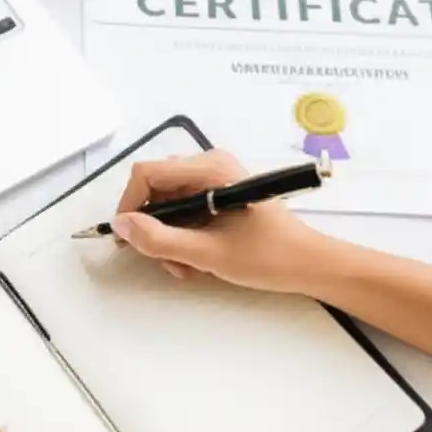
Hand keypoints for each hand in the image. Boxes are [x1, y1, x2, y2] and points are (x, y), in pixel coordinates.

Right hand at [110, 150, 326, 293]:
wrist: (310, 264)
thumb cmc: (268, 257)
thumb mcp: (207, 254)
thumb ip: (159, 239)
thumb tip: (121, 225)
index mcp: (210, 169)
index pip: (147, 174)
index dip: (129, 205)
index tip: (128, 238)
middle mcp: (210, 165)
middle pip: (156, 189)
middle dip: (153, 227)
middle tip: (165, 261)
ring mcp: (215, 178)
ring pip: (168, 203)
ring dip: (167, 236)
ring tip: (184, 266)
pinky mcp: (220, 192)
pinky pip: (184, 209)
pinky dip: (181, 234)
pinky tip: (194, 258)